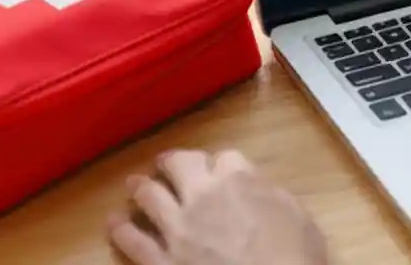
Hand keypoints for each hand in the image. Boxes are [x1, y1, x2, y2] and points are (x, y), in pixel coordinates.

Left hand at [107, 149, 327, 264]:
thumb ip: (269, 195)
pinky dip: (122, 230)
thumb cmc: (294, 256)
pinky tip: (114, 223)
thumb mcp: (296, 216)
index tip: (222, 167)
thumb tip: (256, 189)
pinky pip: (134, 242)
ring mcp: (177, 229)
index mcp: (238, 180)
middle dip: (172, 162)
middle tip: (166, 163)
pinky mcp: (162, 261)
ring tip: (134, 184)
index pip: (225, 156)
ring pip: (149, 196)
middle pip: (179, 165)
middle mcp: (201, 196)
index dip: (223, 162)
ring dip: (140, 187)